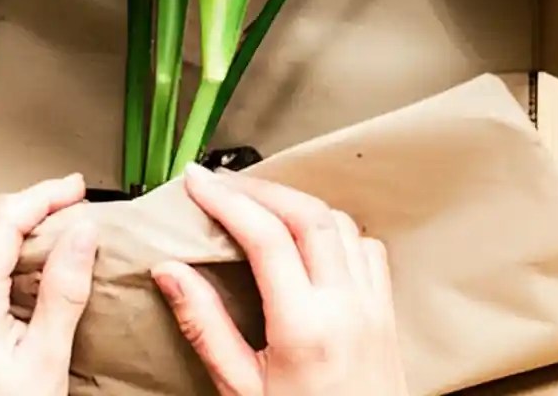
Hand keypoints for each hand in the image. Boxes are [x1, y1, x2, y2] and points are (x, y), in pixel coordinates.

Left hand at [0, 174, 98, 395]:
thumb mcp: (47, 358)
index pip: (3, 221)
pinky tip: (30, 254)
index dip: (43, 195)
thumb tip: (82, 232)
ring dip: (15, 220)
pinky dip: (1, 245)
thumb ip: (64, 290)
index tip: (77, 189)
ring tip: (57, 221)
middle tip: (73, 199)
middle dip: (31, 202)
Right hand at [152, 165, 407, 395]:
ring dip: (299, 205)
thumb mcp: (241, 389)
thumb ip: (206, 327)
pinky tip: (311, 240)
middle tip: (223, 184)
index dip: (227, 199)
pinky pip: (368, 249)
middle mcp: (347, 306)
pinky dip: (336, 230)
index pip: (266, 236)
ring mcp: (374, 306)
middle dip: (262, 189)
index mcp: (305, 327)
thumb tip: (170, 272)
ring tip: (260, 204)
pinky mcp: (387, 313)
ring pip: (342, 224)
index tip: (197, 183)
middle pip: (308, 214)